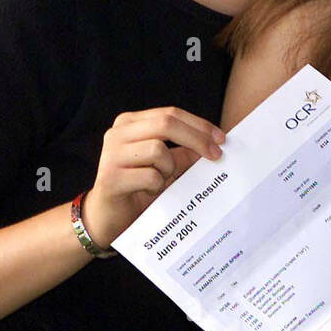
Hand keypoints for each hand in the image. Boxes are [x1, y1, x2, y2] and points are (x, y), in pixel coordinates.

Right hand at [83, 107, 225, 249]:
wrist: (109, 216)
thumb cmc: (140, 186)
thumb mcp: (166, 165)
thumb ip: (185, 152)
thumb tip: (214, 143)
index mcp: (130, 123)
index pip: (170, 113)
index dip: (199, 125)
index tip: (221, 138)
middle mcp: (117, 133)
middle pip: (165, 124)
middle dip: (196, 138)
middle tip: (216, 155)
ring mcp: (110, 155)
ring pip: (158, 150)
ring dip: (169, 168)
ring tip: (162, 181)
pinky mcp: (111, 178)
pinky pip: (150, 176)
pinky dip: (157, 185)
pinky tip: (149, 192)